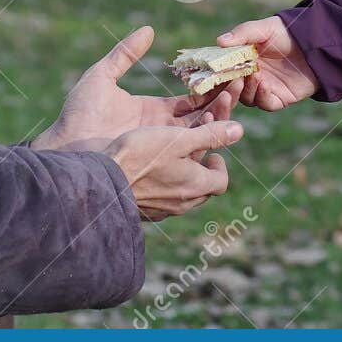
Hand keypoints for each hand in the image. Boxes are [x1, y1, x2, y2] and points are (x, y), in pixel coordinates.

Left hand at [31, 26, 231, 151]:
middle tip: (237, 78)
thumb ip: (125, 53)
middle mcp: (162, 130)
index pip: (191, 98)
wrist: (65, 148)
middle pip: (203, 114)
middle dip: (222, 97)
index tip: (225, 69)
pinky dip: (207, 133)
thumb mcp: (102, 76)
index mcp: (152, 110)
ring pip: (202, 130)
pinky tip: (218, 115)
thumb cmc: (78, 114)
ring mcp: (162, 145)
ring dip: (220, 111)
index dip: (209, 85)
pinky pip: (191, 148)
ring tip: (232, 90)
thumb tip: (148, 29)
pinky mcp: (160, 158)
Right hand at [105, 120, 243, 219]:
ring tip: (170, 158)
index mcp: (196, 185)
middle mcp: (183, 203)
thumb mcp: (178, 139)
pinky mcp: (146, 211)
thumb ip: (209, 135)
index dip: (219, 163)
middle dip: (202, 168)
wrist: (101, 185)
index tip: (209, 150)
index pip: (222, 180)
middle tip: (191, 150)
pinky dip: (165, 185)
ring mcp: (163, 210)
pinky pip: (163, 199)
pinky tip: (150, 171)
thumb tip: (240, 129)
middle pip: (204, 188)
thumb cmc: (140, 157)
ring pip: (183, 194)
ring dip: (183, 176)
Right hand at [215, 16, 317, 111]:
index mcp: (242, 61)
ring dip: (246, 89)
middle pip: (232, 88)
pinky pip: (264, 103)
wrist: (315, 44)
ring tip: (252, 75)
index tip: (212, 70)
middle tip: (231, 76)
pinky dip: (261, 95)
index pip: (223, 71)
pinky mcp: (278, 98)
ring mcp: (264, 89)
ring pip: (246, 98)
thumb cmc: (287, 33)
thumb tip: (219, 41)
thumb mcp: (264, 29)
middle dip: (229, 85)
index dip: (216, 72)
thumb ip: (243, 34)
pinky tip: (264, 83)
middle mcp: (250, 76)